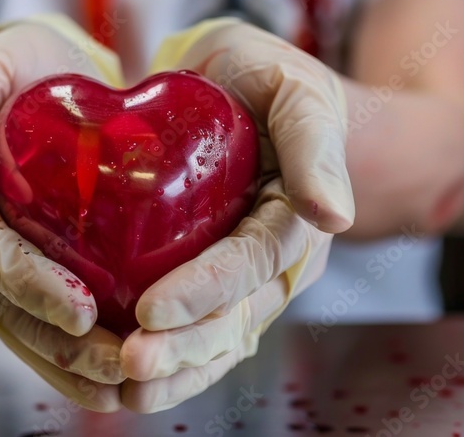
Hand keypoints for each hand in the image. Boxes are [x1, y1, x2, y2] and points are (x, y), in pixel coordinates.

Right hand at [0, 15, 126, 411]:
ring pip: (34, 330)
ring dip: (76, 364)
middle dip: (63, 344)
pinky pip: (58, 322)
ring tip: (125, 385)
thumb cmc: (6, 71)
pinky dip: (82, 358)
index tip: (80, 310)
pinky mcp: (51, 267)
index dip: (34, 287)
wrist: (38, 69)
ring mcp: (16, 262)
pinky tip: (121, 382)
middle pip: (13, 310)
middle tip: (118, 362)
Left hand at [119, 18, 354, 411]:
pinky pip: (201, 331)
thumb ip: (314, 141)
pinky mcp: (216, 281)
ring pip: (220, 336)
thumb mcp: (292, 89)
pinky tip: (134, 385)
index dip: (208, 289)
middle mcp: (278, 257)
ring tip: (129, 386)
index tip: (153, 310)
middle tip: (133, 363)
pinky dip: (174, 364)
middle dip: (187, 345)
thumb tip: (334, 215)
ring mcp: (248, 276)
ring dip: (178, 368)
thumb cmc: (262, 78)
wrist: (233, 80)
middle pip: (238, 314)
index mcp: (298, 215)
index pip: (255, 261)